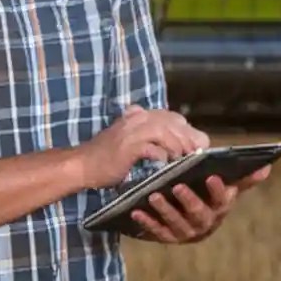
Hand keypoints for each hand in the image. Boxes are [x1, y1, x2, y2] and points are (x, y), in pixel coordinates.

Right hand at [76, 105, 208, 188]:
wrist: (83, 165)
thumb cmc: (109, 158)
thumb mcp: (132, 142)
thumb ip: (151, 137)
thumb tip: (178, 145)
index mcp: (140, 115)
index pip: (173, 117)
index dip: (188, 130)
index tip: (198, 145)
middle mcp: (138, 118)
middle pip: (173, 122)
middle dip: (188, 138)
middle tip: (197, 153)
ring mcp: (132, 130)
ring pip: (165, 131)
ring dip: (178, 145)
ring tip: (184, 159)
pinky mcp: (128, 146)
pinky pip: (152, 147)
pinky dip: (162, 154)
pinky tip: (165, 163)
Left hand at [130, 165, 271, 243]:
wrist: (186, 217)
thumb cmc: (207, 196)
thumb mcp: (225, 187)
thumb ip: (243, 178)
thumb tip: (267, 167)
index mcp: (220, 208)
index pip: (223, 200)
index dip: (218, 190)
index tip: (211, 176)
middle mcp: (206, 223)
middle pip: (199, 214)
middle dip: (189, 200)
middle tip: (177, 186)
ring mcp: (186, 233)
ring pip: (177, 224)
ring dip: (165, 210)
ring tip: (153, 195)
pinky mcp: (168, 237)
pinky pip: (158, 232)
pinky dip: (147, 223)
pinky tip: (136, 212)